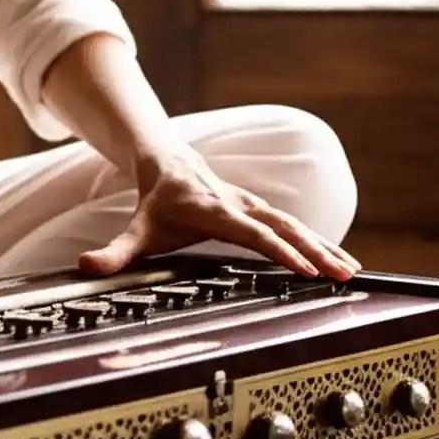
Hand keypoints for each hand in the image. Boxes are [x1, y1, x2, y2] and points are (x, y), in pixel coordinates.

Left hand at [78, 150, 361, 279]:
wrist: (170, 164)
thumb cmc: (156, 204)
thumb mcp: (135, 230)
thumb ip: (114, 252)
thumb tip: (85, 266)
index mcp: (211, 210)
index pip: (249, 232)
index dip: (276, 249)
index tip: (301, 269)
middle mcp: (238, 204)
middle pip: (282, 227)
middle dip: (313, 250)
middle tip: (341, 274)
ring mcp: (254, 205)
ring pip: (295, 225)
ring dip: (325, 246)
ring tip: (352, 271)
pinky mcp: (263, 209)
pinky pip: (295, 226)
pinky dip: (320, 241)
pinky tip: (342, 261)